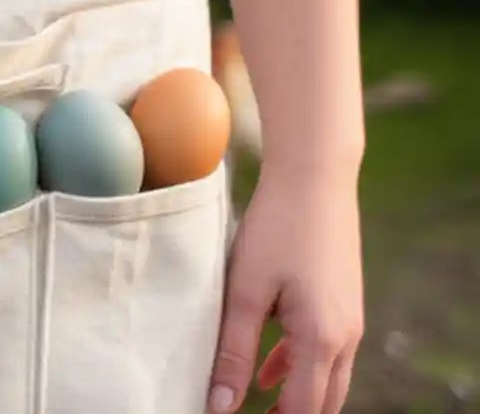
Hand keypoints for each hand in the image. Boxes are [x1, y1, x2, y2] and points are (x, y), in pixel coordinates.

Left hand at [208, 165, 364, 413]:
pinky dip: (295, 368)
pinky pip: (324, 352)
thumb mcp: (246, 292)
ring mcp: (348, 320)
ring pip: (325, 379)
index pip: (302, 409)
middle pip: (322, 402)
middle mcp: (345, 337)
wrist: (315, 178)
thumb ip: (234, 351)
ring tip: (253, 407)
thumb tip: (221, 406)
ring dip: (293, 396)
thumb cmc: (277, 230)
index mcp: (321, 339)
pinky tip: (265, 373)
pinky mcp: (342, 303)